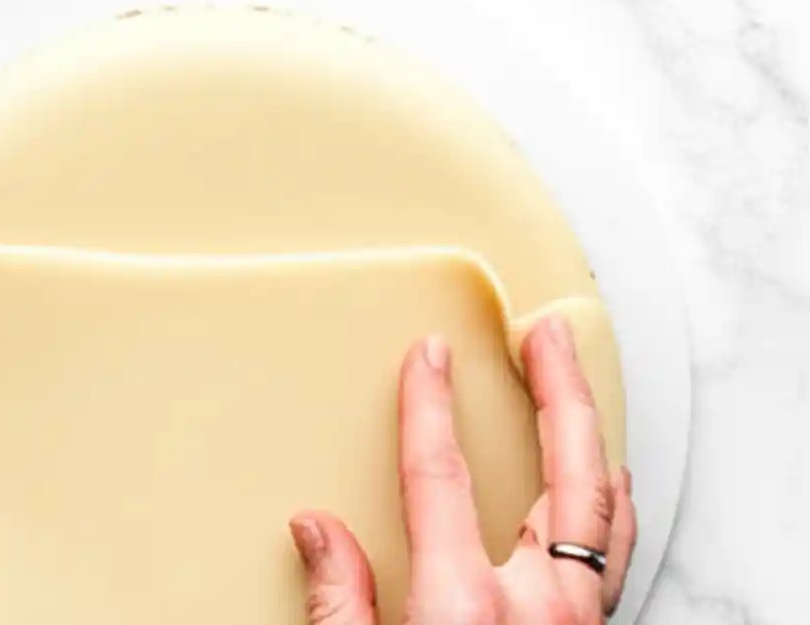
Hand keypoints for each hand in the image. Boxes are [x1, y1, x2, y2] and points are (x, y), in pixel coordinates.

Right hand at [289, 316, 636, 623]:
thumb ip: (340, 602)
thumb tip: (317, 532)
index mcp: (464, 607)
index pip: (440, 476)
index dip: (429, 407)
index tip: (430, 359)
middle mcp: (538, 608)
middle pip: (564, 471)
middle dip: (559, 390)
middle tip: (548, 337)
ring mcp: (579, 624)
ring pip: (604, 508)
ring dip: (592, 439)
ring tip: (578, 392)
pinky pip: (614, 553)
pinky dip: (613, 506)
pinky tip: (607, 485)